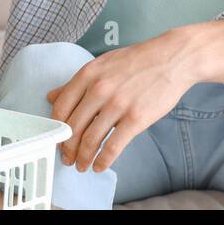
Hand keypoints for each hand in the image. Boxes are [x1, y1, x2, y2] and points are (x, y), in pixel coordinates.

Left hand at [46, 34, 194, 173]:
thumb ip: (76, 82)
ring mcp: (117, 104)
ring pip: (91, 140)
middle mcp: (99, 89)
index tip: (58, 140)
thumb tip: (51, 96)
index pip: (61, 108)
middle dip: (67, 149)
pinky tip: (100, 166)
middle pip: (73, 128)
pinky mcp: (136, 118)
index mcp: (88, 75)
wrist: (172, 58)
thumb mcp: (102, 64)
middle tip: (68, 159)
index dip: (56, 129)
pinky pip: (113, 146)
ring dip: (83, 158)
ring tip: (83, 166)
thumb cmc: (137, 61)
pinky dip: (103, 161)